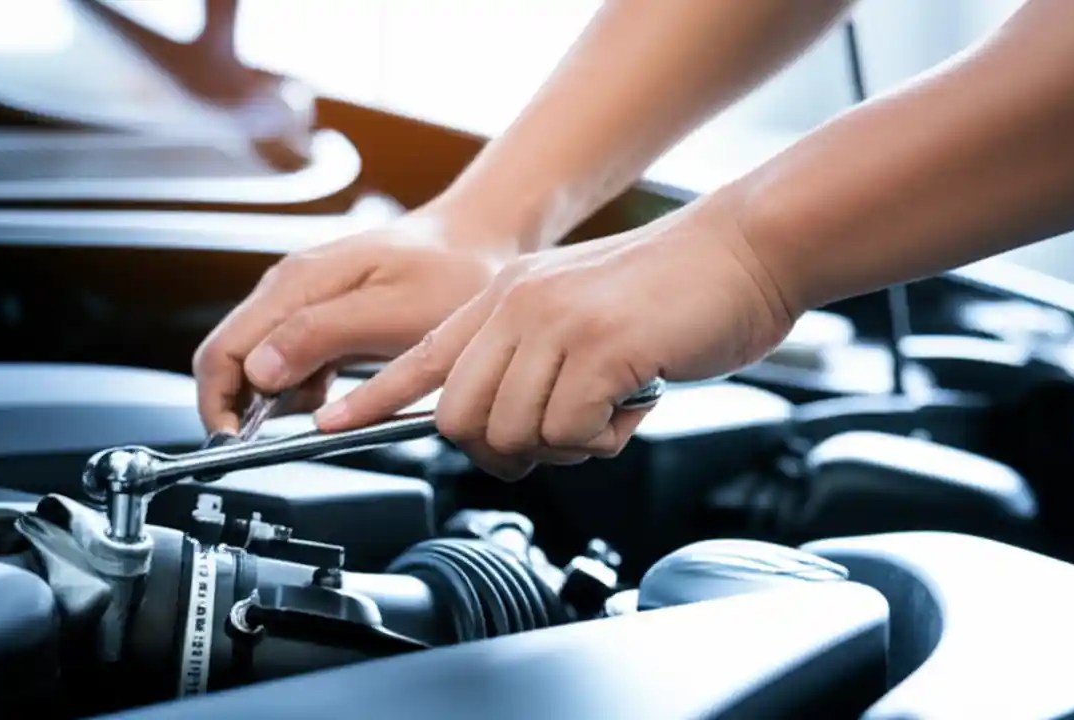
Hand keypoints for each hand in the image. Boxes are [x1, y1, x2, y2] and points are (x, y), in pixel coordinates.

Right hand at [193, 205, 516, 433]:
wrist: (480, 239)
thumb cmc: (452, 271)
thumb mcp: (393, 314)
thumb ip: (320, 337)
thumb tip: (257, 371)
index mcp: (299, 283)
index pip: (223, 351)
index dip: (218, 405)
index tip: (233, 446)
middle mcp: (290, 285)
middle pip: (231, 356)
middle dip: (236, 407)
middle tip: (265, 446)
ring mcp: (304, 297)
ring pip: (257, 360)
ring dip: (269, 399)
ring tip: (311, 419)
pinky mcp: (322, 311)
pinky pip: (289, 357)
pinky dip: (297, 387)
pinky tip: (327, 398)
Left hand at [314, 195, 797, 478]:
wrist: (741, 252)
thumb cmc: (670, 295)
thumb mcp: (579, 317)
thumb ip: (533, 365)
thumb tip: (509, 436)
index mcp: (505, 296)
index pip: (421, 357)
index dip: (372, 398)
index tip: (331, 424)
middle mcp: (517, 306)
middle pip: (461, 420)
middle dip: (506, 449)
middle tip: (562, 436)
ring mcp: (554, 323)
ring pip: (513, 433)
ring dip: (565, 444)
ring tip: (609, 410)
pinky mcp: (598, 347)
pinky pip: (568, 430)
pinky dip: (602, 437)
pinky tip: (633, 403)